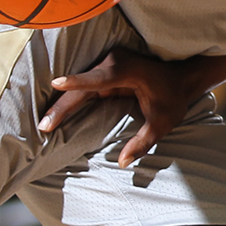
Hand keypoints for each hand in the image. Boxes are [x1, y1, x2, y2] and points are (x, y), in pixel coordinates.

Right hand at [39, 47, 202, 164]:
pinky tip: (56, 115)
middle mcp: (114, 63)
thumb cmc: (173, 98)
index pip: (98, 79)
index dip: (77, 82)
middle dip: (62, 106)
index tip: (57, 83)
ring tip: (45, 124)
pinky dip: (70, 100)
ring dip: (62, 104)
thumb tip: (122, 162)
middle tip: (44, 127)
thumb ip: (143, 142)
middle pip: (81, 86)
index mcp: (127, 71)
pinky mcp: (105, 71)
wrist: (182, 77)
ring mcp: (108, 65)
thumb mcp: (163, 123)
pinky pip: (84, 86)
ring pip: (79, 87)